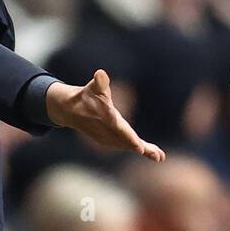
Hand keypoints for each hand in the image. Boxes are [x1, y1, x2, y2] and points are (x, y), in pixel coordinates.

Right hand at [46, 70, 165, 161]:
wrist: (69, 111)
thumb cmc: (85, 96)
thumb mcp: (92, 87)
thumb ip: (99, 82)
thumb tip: (100, 74)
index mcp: (105, 119)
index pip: (119, 130)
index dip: (129, 139)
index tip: (140, 148)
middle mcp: (107, 131)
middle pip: (126, 141)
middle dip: (141, 148)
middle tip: (158, 156)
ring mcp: (107, 138)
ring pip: (128, 145)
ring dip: (144, 151)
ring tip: (160, 157)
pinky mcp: (109, 140)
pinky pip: (126, 145)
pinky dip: (139, 149)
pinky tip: (154, 153)